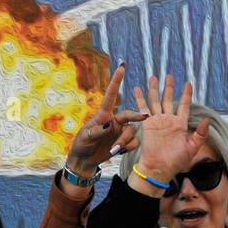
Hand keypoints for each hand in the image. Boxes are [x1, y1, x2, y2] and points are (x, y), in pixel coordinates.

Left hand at [64, 61, 145, 177]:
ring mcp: (120, 131)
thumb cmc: (82, 145)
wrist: (84, 161)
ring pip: (132, 131)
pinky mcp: (124, 143)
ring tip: (115, 150)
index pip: (111, 96)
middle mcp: (114, 121)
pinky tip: (120, 152)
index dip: (116, 81)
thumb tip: (109, 124)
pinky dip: (129, 147)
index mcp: (103, 115)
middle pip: (130, 115)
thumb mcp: (85, 137)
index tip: (122, 66)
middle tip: (145, 117)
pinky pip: (134, 142)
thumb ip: (97, 131)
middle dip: (136, 116)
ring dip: (125, 141)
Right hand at [131, 74, 210, 184]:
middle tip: (169, 75)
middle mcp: (169, 120)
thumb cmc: (176, 162)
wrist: (158, 169)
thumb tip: (207, 120)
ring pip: (156, 101)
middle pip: (169, 99)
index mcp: (180, 124)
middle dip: (169, 87)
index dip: (186, 94)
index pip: (184, 105)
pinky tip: (138, 89)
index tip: (188, 83)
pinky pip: (143, 109)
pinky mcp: (147, 124)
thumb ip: (200, 134)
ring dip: (154, 89)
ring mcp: (157, 121)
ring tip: (154, 77)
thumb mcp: (192, 148)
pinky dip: (140, 99)